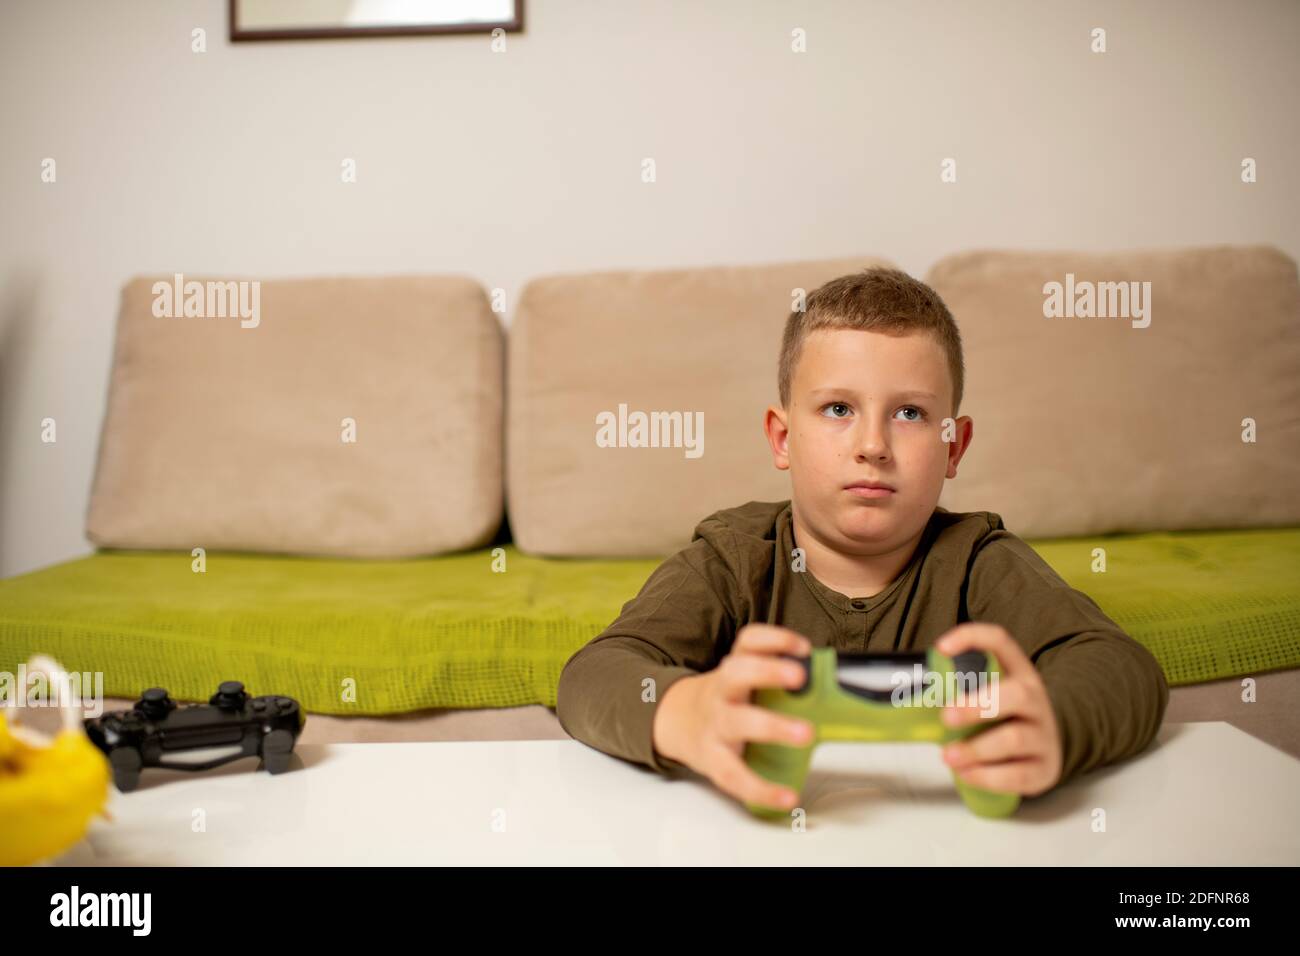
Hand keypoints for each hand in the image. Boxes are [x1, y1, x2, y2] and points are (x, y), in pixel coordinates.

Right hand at [652, 624, 814, 810]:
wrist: (676, 722)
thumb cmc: (726, 701)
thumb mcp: (743, 681)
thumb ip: (777, 683)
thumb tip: (832, 692)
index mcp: (734, 669)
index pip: (749, 642)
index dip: (775, 639)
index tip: (803, 648)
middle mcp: (721, 692)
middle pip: (738, 674)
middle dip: (768, 671)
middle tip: (800, 676)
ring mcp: (715, 725)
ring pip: (737, 722)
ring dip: (772, 726)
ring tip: (805, 734)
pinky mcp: (712, 759)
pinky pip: (735, 775)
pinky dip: (761, 789)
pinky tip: (786, 796)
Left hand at [936, 622, 1062, 796]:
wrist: (1045, 752)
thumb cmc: (1003, 719)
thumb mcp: (988, 697)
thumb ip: (959, 692)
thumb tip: (909, 697)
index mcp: (1018, 672)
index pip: (1000, 642)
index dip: (972, 639)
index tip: (941, 648)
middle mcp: (1035, 700)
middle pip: (1016, 694)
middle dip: (977, 706)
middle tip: (945, 717)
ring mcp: (1043, 735)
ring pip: (1014, 738)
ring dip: (976, 749)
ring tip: (947, 757)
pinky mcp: (1044, 768)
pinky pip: (1017, 775)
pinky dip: (987, 776)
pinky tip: (965, 774)